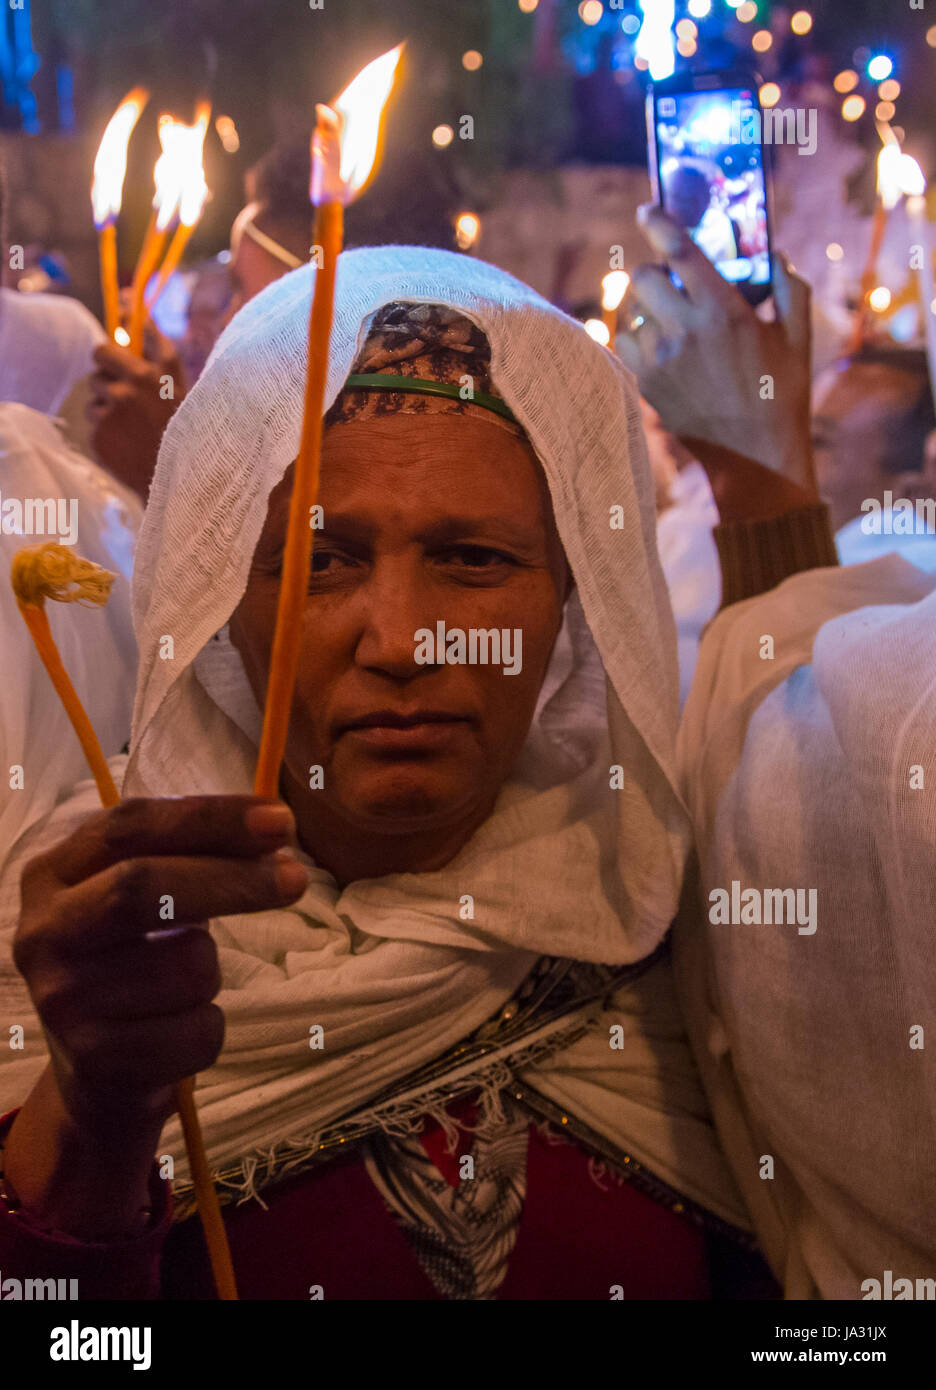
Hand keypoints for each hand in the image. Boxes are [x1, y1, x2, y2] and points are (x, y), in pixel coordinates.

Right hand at [13, 796, 307, 1135]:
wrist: (97, 1069)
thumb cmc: (135, 959)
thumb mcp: (146, 893)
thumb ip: (196, 853)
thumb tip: (276, 835)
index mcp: (52, 875)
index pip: (130, 826)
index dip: (210, 817)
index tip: (282, 820)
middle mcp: (44, 933)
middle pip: (142, 886)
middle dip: (231, 879)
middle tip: (296, 878)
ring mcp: (63, 1000)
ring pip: (187, 966)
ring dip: (213, 972)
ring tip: (184, 985)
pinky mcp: (96, 1060)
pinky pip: (198, 1031)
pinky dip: (209, 1027)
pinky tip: (177, 1031)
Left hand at [87, 332, 186, 500]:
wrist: (183, 476)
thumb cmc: (185, 425)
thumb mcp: (179, 383)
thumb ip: (159, 348)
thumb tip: (142, 316)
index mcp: (144, 375)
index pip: (103, 351)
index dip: (108, 359)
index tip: (117, 368)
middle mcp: (124, 393)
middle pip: (96, 377)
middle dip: (107, 385)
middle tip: (128, 403)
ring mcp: (109, 417)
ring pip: (94, 404)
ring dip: (107, 412)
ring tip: (133, 428)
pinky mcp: (99, 438)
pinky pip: (95, 427)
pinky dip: (107, 435)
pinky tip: (128, 444)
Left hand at [616, 204, 814, 494]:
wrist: (753, 455)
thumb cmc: (781, 393)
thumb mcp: (797, 337)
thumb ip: (790, 288)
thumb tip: (775, 256)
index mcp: (722, 310)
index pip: (678, 251)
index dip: (659, 222)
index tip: (648, 210)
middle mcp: (684, 330)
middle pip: (642, 277)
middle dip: (654, 272)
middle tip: (672, 281)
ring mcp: (659, 359)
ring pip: (632, 312)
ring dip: (648, 309)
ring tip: (674, 323)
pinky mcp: (645, 383)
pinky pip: (623, 343)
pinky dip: (635, 338)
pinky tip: (659, 345)